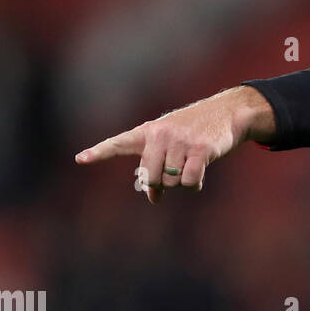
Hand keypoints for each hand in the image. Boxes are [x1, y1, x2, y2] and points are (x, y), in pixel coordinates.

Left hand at [74, 85, 274, 202]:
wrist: (228, 113)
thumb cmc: (195, 130)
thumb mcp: (170, 140)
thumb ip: (156, 164)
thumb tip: (152, 197)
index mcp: (149, 131)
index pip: (119, 143)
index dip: (100, 152)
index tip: (81, 158)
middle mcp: (161, 135)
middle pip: (149, 176)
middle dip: (159, 185)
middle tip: (167, 183)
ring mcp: (181, 142)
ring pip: (171, 181)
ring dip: (180, 184)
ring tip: (188, 170)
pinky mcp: (201, 150)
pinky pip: (189, 181)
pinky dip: (194, 185)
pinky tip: (199, 176)